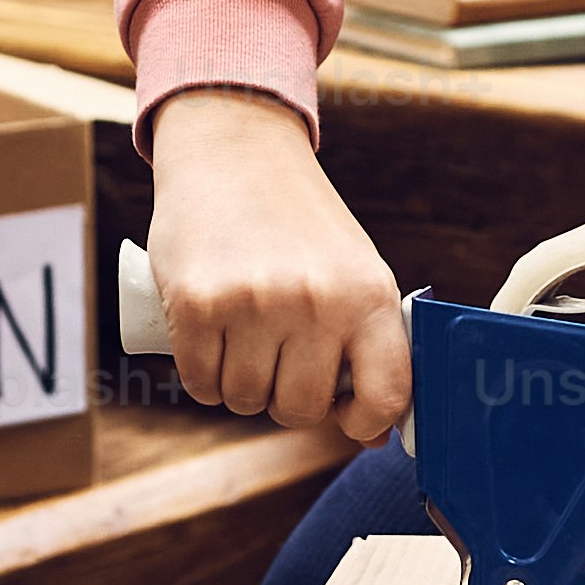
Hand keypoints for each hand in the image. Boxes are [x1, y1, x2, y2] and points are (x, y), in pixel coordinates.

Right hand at [146, 83, 409, 439]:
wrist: (235, 151)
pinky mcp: (198, 305)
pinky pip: (202, 384)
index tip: (348, 418)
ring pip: (246, 401)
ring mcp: (255, 304)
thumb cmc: (298, 223)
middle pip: (300, 409)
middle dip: (286, 400)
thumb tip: (375, 433)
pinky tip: (211, 344)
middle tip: (279, 361)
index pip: (387, 395)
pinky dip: (204, 377)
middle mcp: (317, 301)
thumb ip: (369, 343)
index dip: (366, 423)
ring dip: (241, 388)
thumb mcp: (354, 269)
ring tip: (244, 342)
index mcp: (369, 293)